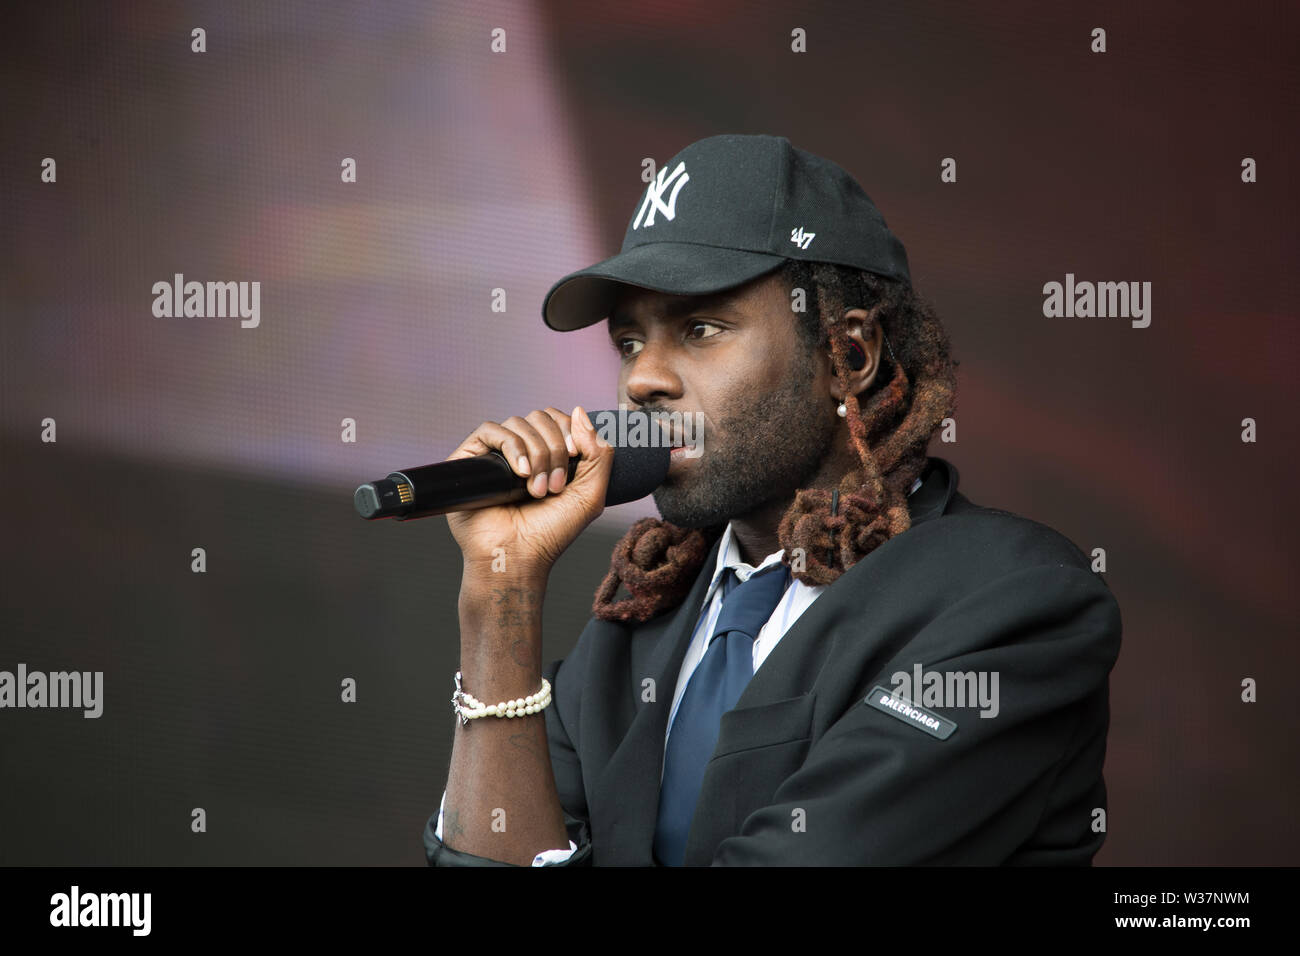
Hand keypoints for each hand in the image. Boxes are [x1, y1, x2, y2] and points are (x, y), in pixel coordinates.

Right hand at [444, 406, 613, 579]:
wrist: (518, 557)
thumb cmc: (551, 533)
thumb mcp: (590, 494)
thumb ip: (598, 453)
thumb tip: (580, 411)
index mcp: (547, 455)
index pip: (558, 419)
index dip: (569, 431)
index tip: (575, 457)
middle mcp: (521, 451)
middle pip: (540, 417)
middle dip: (554, 449)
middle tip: (555, 485)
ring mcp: (495, 455)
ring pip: (518, 422)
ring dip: (536, 454)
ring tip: (536, 489)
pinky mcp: (470, 459)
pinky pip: (490, 430)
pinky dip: (512, 446)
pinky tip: (520, 473)